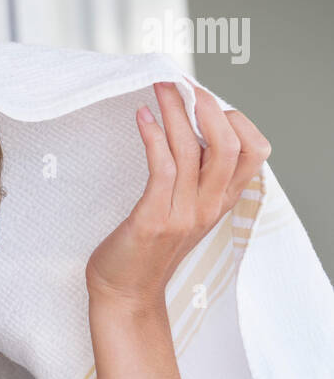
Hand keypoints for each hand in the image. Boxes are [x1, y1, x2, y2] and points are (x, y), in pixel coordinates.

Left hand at [85, 80, 270, 310]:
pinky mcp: (153, 219)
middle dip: (207, 106)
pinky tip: (142, 117)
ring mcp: (183, 215)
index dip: (237, 120)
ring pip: (191, 149)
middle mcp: (208, 208)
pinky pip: (161, 167)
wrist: (125, 294)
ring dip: (174, 110)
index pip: (254, 152)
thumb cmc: (148, 249)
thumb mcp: (186, 211)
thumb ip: (197, 178)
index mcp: (220, 203)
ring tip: (158, 89)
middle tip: (182, 85)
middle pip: (229, 144)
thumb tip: (194, 129)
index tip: (207, 103)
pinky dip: (153, 134)